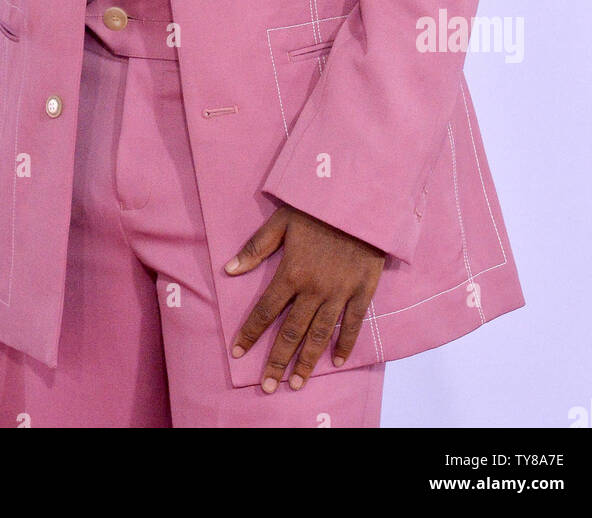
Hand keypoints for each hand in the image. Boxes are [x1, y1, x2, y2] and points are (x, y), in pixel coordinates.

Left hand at [225, 205, 385, 391]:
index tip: (238, 353)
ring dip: (306, 362)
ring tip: (296, 384)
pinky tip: (337, 362)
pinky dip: (344, 345)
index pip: (265, 310)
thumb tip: (229, 269)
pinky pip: (352, 325)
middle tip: (267, 387)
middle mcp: (314, 290)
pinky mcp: (362, 292)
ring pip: (319, 336)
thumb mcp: (282, 221)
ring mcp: (340, 293)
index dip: (250, 333)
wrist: (360, 202)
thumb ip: (256, 247)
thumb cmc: (317, 208)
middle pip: (291, 332)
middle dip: (277, 362)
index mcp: (292, 273)